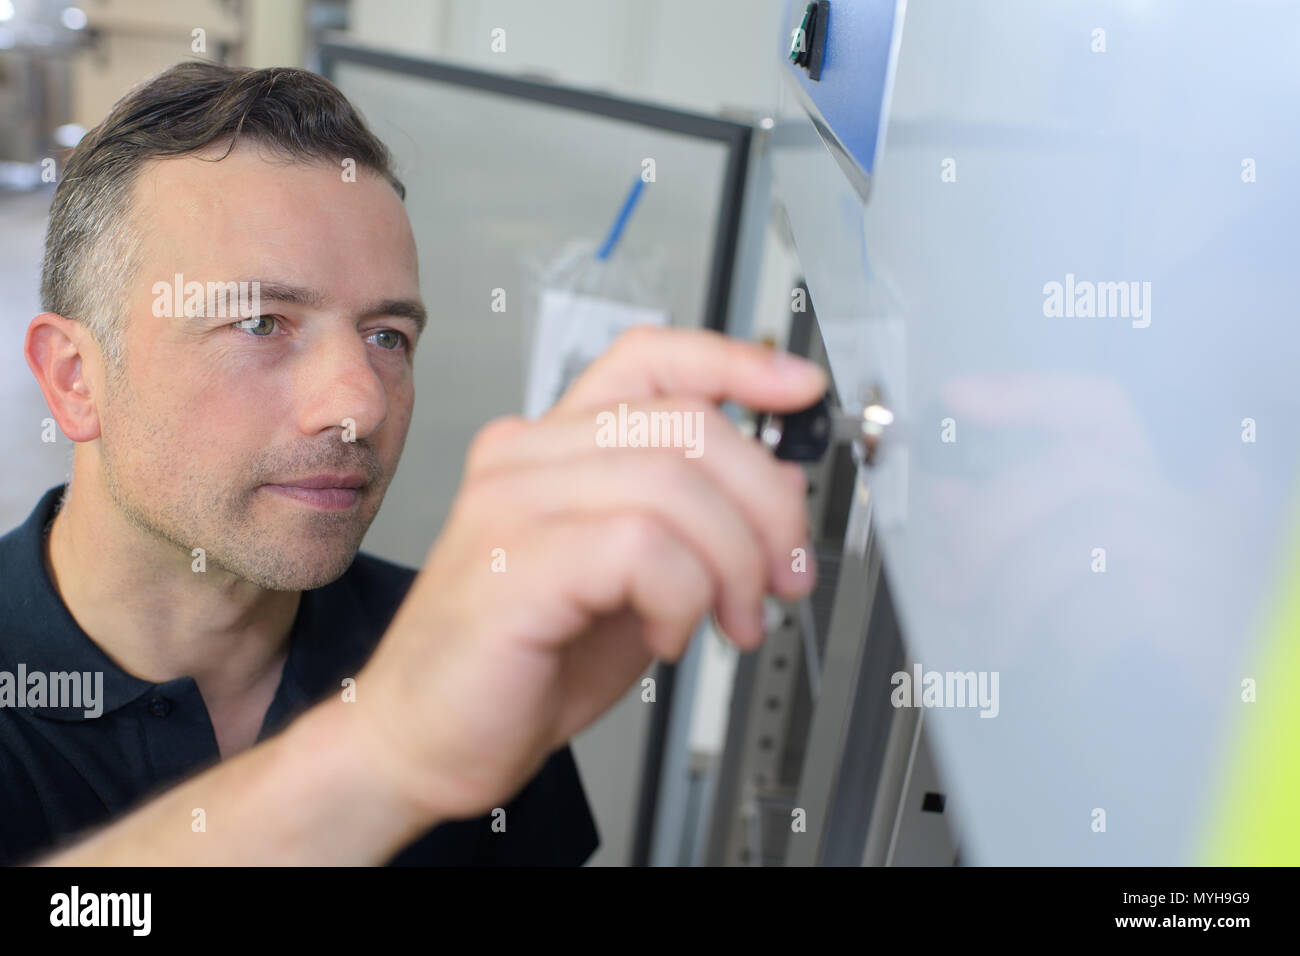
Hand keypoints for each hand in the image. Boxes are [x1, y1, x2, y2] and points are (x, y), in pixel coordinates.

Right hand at [353, 326, 827, 821]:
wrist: (422, 740)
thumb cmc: (520, 662)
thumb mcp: (632, 579)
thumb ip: (692, 523)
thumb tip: (781, 485)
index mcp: (555, 447)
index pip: (651, 358)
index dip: (736, 361)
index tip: (799, 389)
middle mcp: (526, 457)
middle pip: (687, 422)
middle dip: (766, 504)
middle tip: (783, 575)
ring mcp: (510, 504)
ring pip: (674, 483)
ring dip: (733, 563)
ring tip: (729, 620)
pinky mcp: (511, 564)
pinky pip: (641, 547)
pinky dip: (683, 598)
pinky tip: (668, 635)